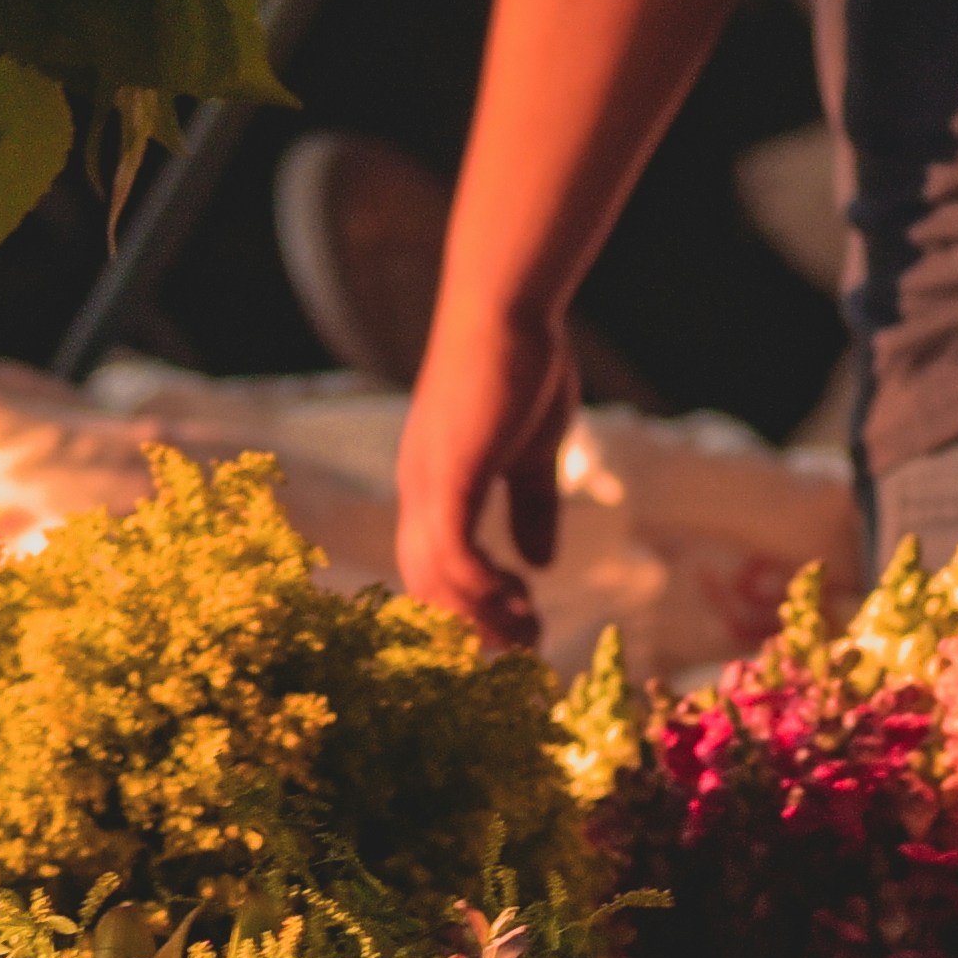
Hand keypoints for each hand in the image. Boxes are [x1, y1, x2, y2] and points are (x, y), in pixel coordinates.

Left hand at [398, 299, 576, 647]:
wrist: (508, 308)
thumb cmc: (522, 364)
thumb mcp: (532, 452)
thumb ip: (531, 507)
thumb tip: (539, 564)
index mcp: (433, 484)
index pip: (433, 567)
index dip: (469, 608)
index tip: (517, 627)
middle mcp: (418, 490)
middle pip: (426, 586)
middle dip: (474, 628)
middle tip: (522, 649)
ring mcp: (428, 484)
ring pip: (438, 580)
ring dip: (483, 618)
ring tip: (529, 635)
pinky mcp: (450, 475)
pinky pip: (454, 554)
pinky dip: (481, 588)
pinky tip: (520, 598)